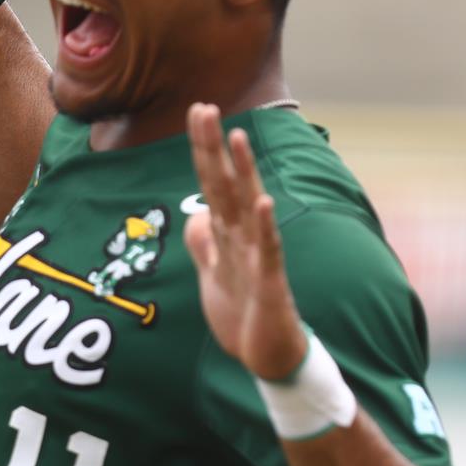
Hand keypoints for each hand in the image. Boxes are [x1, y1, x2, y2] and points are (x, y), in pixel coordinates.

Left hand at [183, 104, 308, 379]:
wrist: (267, 358)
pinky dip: (266, 227)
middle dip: (213, 147)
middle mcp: (244, 237)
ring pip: (248, 208)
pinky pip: (268, 251)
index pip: (212, 183)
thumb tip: (195, 215)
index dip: (202, 150)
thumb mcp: (212, 276)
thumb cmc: (244, 315)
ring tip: (237, 137)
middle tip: (204, 107)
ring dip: (243, 173)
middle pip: (225, 184)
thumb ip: (204, 244)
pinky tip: (265, 203)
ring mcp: (258, 257)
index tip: (196, 112)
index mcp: (228, 234)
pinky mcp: (270, 282)